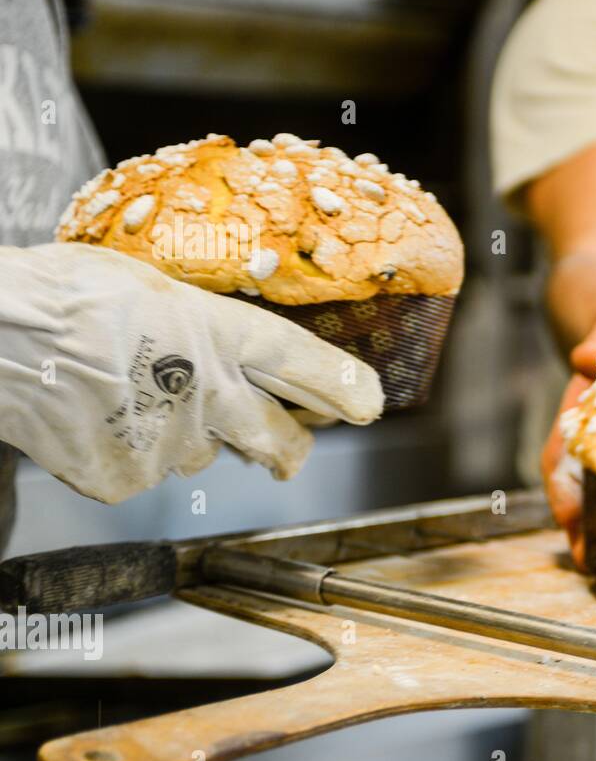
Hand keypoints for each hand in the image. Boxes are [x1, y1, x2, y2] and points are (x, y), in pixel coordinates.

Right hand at [0, 242, 383, 502]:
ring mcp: (169, 439)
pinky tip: (94, 420)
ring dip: (183, 438)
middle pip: (279, 440)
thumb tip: (218, 341)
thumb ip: (198, 322)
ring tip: (128, 398)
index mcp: (216, 329)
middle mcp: (206, 388)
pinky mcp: (127, 475)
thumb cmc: (60, 296)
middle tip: (286, 452)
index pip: (302, 363)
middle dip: (289, 450)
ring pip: (202, 456)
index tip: (370, 404)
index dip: (342, 386)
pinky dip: (126, 455)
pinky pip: (142, 473)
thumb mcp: (146, 285)